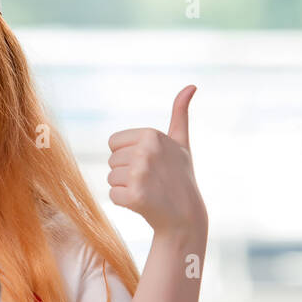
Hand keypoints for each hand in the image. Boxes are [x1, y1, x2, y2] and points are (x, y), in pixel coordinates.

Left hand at [107, 86, 206, 236]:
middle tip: (150, 180)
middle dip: (126, 172)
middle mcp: (145, 151)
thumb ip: (180, 114)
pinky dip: (124, 202)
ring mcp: (139, 174)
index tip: (148, 163)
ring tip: (148, 191)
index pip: (113, 142)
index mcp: (151, 134)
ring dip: (125, 187)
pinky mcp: (134, 196)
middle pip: (111, 161)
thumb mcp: (181, 143)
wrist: (186, 215)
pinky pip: (112, 196)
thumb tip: (191, 86)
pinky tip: (144, 203)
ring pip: (110, 178)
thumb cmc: (180, 176)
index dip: (127, 155)